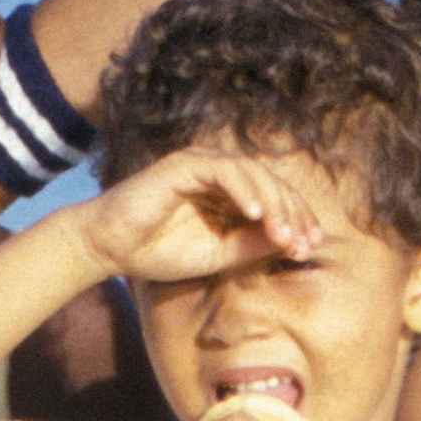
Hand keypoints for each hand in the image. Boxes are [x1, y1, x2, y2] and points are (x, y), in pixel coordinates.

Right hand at [74, 149, 328, 284]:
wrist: (111, 248)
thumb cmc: (160, 252)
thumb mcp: (218, 256)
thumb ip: (251, 245)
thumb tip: (291, 240)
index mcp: (230, 195)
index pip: (275, 199)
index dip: (297, 221)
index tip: (309, 248)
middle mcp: (220, 175)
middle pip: (271, 183)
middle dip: (292, 214)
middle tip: (302, 243)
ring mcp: (203, 165)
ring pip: (253, 173)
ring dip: (274, 203)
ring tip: (282, 234)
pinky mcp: (184, 164)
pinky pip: (223, 170)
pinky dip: (244, 189)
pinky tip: (256, 214)